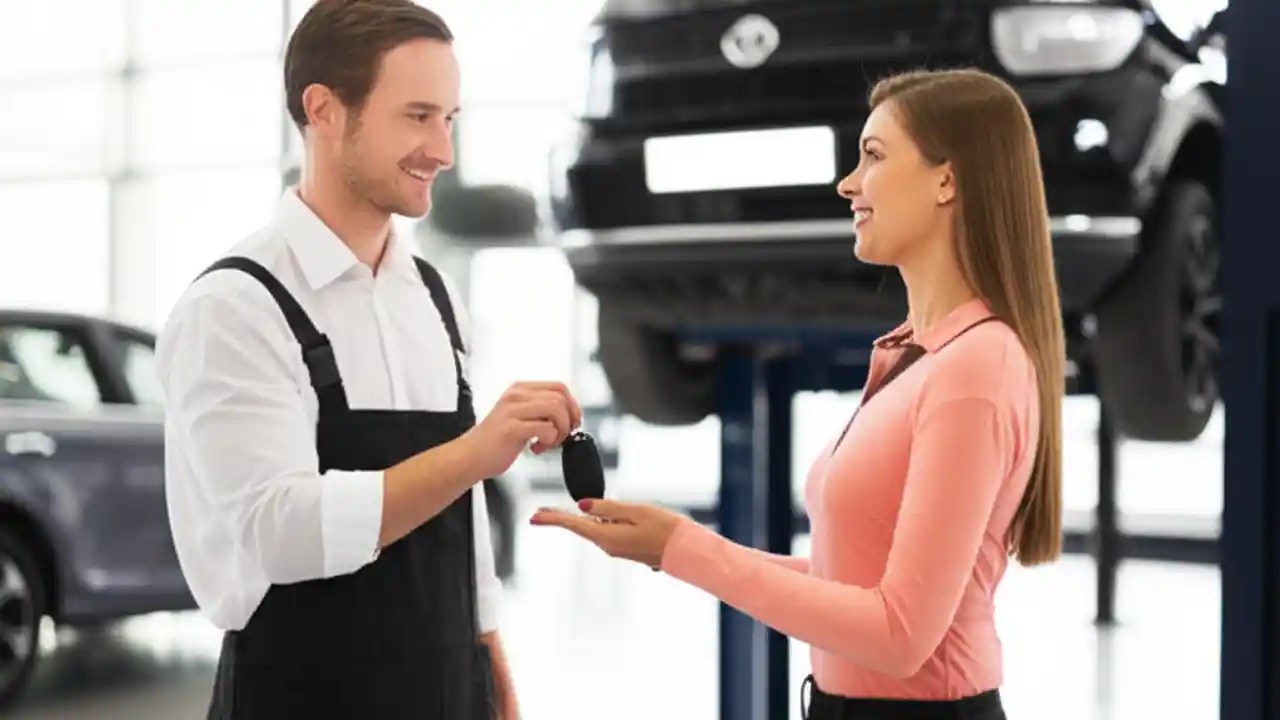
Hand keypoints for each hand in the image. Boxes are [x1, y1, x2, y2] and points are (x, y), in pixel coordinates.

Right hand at [463, 382, 581, 478]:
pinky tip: (536, 448)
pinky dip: (548, 441)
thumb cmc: (496, 441)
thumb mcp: (520, 416)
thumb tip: (569, 414)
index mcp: (520, 389)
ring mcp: (512, 410)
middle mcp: (516, 395)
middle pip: (560, 397)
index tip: (572, 422)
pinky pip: (545, 428)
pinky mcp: (511, 428)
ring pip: (555, 408)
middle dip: (568, 420)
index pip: (559, 386)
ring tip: (548, 443)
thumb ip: (540, 410)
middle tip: (561, 436)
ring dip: (560, 430)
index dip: (572, 405)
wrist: (471, 457)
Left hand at [530, 498, 684, 568]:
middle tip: (539, 513)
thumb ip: (609, 508)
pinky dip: (595, 524)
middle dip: (560, 519)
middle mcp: (608, 546)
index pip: (573, 524)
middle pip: (579, 528)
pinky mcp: (626, 548)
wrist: (686, 552)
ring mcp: (617, 548)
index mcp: (607, 536)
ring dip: (577, 521)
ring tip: (559, 513)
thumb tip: (583, 506)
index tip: (534, 517)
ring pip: (593, 530)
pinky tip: (594, 517)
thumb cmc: (665, 529)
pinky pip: (606, 532)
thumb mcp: (636, 511)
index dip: (553, 519)